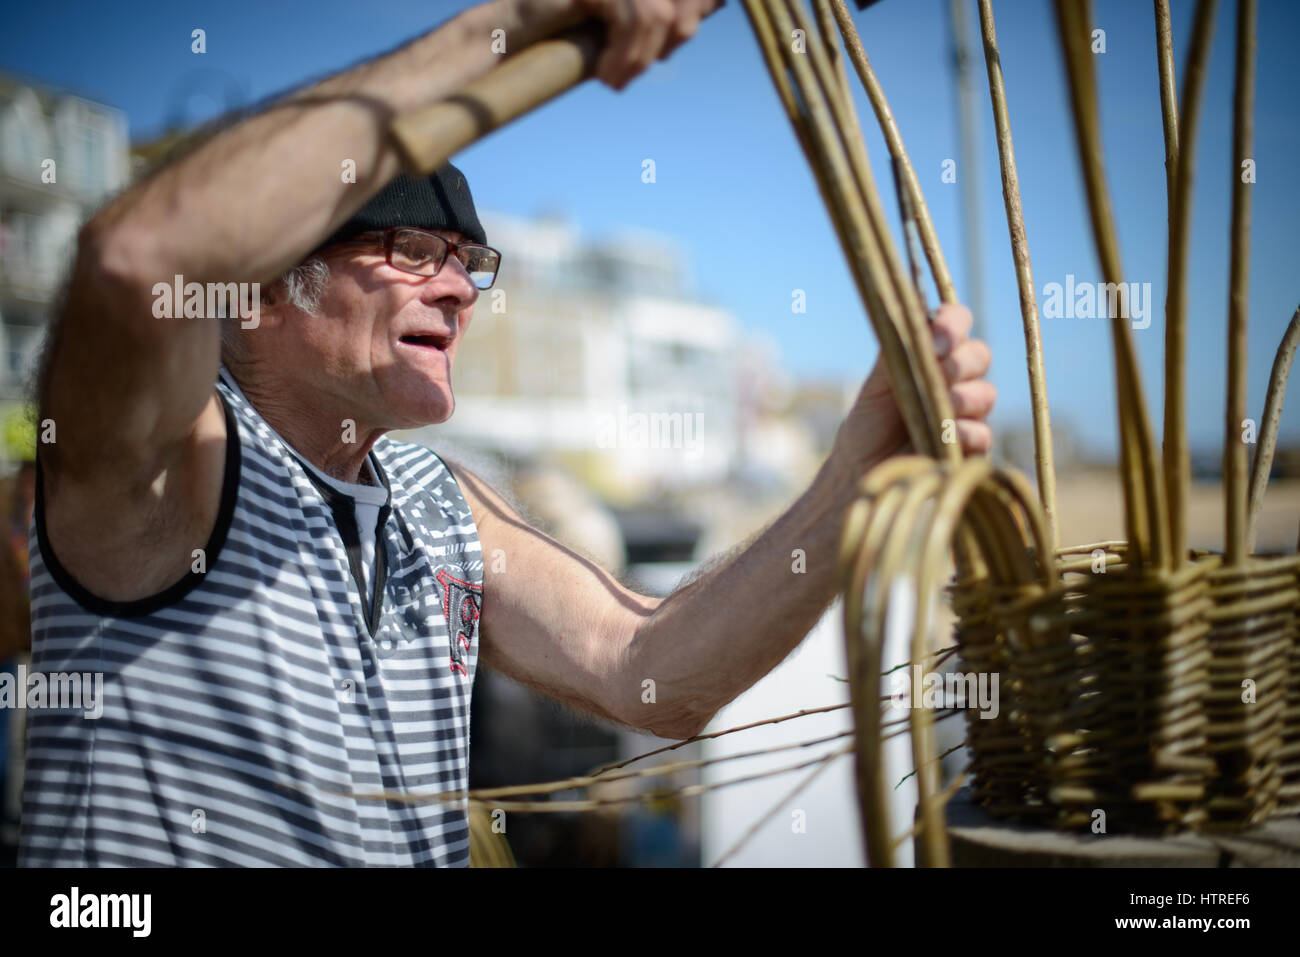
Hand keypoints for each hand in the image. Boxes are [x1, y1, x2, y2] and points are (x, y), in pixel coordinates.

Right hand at [508, 0, 723, 89]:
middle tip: (629, 74)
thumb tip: (702, 13)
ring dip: (637, 59)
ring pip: (657, 17)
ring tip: (613, 81)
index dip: (688, 22)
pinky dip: (622, 56)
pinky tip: (603, 75)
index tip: (662, 55)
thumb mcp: (620, 28)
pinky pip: (631, 19)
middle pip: (679, 6)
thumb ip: (656, 18)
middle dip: (664, 46)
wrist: (508, 33)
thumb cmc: (562, 35)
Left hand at [829, 303, 995, 479]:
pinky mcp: (971, 447)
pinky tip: (950, 433)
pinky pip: (983, 434)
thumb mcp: (877, 382)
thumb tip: (908, 303)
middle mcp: (957, 379)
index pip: (957, 323)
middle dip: (961, 361)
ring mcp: (968, 412)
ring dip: (964, 396)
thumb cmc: (868, 420)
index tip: (936, 340)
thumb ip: (896, 348)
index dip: (953, 324)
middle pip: (979, 355)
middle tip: (939, 369)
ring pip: (986, 393)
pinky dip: (967, 431)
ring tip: (942, 404)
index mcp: (934, 354)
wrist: (861, 468)